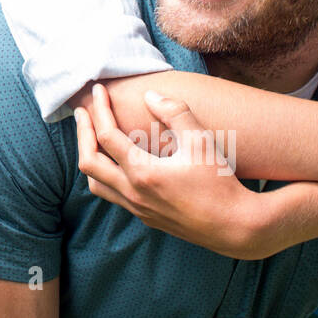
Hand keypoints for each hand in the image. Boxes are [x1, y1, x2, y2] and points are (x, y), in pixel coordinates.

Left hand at [73, 83, 272, 259]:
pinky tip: (116, 163)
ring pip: (96, 184)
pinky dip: (105, 174)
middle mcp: (133, 193)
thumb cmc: (221, 183)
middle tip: (82, 111)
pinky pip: (113, 195)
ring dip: (89, 157)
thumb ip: (174, 112)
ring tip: (91, 136)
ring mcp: (138, 208)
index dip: (99, 109)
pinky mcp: (147, 217)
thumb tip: (150, 94)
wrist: (236, 227)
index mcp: (142, 172)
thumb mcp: (201, 141)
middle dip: (82, 133)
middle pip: (89, 161)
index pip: (106, 136)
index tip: (98, 90)